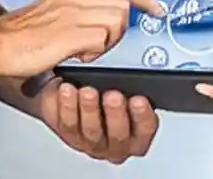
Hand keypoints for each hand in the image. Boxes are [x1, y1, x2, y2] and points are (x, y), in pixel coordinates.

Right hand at [0, 0, 163, 76]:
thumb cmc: (20, 36)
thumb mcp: (53, 12)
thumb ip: (78, 10)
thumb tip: (104, 18)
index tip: (158, 9)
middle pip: (122, 2)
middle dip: (120, 27)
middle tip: (100, 44)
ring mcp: (72, 12)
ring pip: (117, 19)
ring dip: (108, 41)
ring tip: (86, 50)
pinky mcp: (69, 31)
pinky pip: (102, 38)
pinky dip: (96, 51)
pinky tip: (77, 56)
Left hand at [38, 78, 158, 163]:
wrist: (76, 94)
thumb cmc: (107, 92)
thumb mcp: (126, 87)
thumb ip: (132, 85)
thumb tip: (140, 69)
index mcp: (137, 134)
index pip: (145, 130)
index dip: (142, 117)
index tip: (139, 100)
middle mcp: (115, 143)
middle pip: (118, 135)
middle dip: (116, 113)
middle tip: (113, 95)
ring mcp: (91, 142)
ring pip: (91, 131)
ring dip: (90, 109)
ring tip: (87, 91)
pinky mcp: (68, 135)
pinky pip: (67, 125)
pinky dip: (67, 107)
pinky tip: (67, 91)